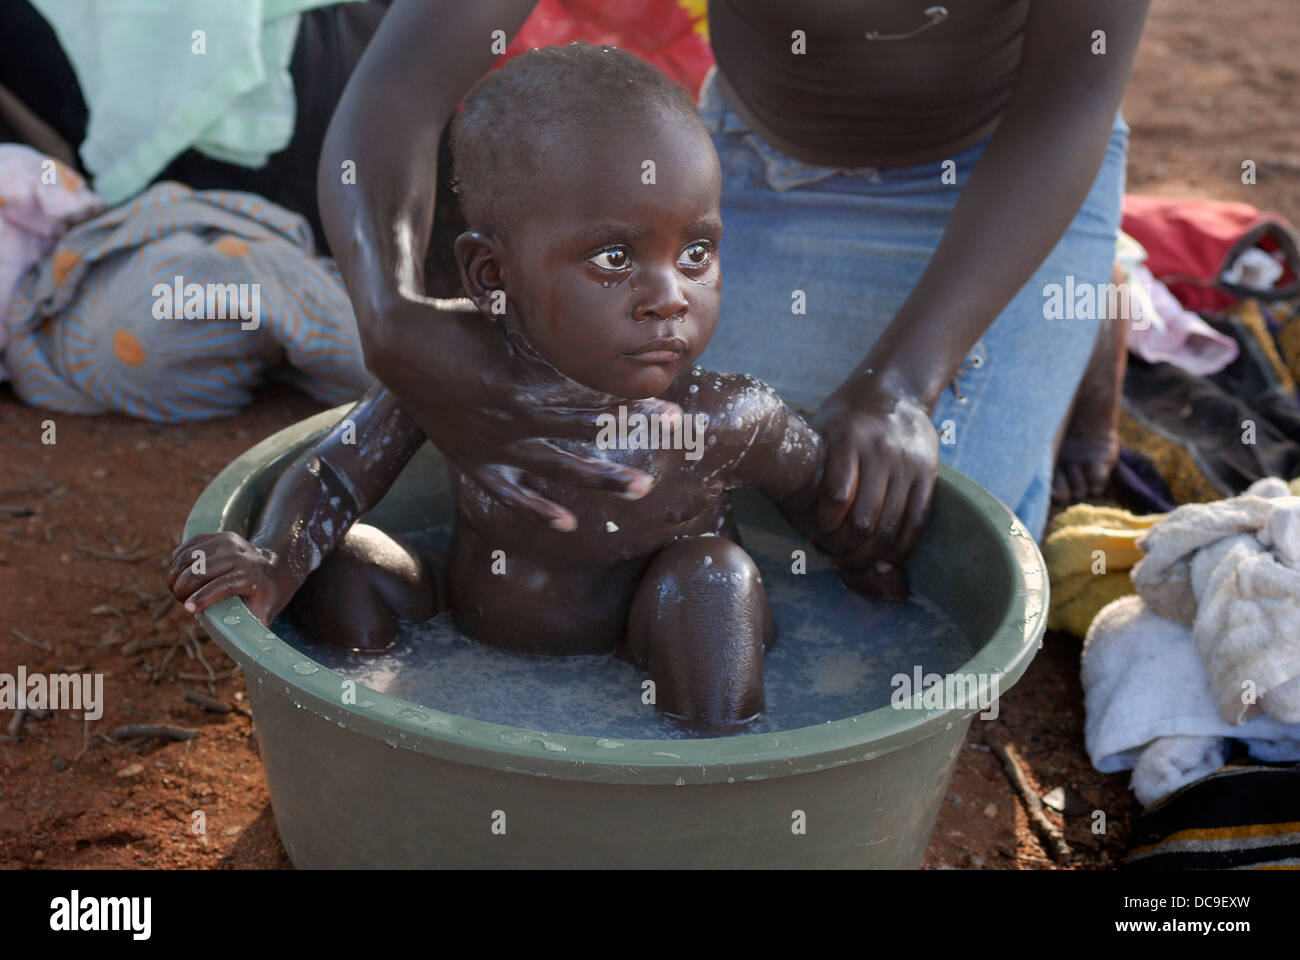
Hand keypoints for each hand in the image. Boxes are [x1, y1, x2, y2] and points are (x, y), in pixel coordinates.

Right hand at [168, 532, 295, 624]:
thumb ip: (254, 632)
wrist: (273, 570)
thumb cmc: (265, 598)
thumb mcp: (264, 615)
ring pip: (193, 555)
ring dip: (177, 573)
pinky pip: (190, 545)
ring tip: (175, 590)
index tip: (187, 609)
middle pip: (203, 568)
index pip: (224, 584)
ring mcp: (229, 543)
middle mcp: (241, 556)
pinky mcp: (218, 536)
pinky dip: (177, 560)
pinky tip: (175, 574)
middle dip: (184, 586)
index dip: (203, 597)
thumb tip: (248, 654)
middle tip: (178, 599)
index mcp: (252, 576)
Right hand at [371, 296, 680, 529]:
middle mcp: (512, 418)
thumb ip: (546, 326)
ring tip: (641, 486)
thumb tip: (589, 315)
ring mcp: (492, 445)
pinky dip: (535, 508)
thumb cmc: (456, 317)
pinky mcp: (473, 460)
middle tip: (673, 428)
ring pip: (556, 468)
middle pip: (583, 431)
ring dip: (600, 477)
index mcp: (521, 381)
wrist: (398, 342)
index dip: (629, 399)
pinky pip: (508, 493)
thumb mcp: (506, 315)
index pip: (587, 395)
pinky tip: (566, 523)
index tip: (666, 399)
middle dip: (631, 429)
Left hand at [809, 374, 938, 594]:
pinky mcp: (929, 473)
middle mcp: (881, 452)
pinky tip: (886, 561)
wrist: (896, 390)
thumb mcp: (822, 428)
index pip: (836, 496)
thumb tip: (790, 512)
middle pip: (865, 519)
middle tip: (833, 557)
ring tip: (854, 564)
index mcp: (848, 439)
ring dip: (871, 554)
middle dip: (845, 548)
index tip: (814, 535)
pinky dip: (902, 548)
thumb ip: (812, 465)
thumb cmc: (847, 416)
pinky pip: (918, 520)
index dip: (823, 525)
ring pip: (891, 526)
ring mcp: (908, 464)